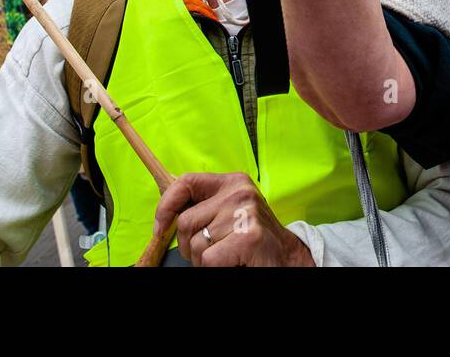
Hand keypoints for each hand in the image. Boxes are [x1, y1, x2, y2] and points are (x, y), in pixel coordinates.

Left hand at [152, 172, 313, 266]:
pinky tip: (232, 263)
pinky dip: (214, 268)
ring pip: (196, 244)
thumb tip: (167, 216)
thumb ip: (206, 207)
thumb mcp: (231, 212)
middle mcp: (239, 192)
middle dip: (188, 245)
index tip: (160, 226)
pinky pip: (208, 259)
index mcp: (232, 182)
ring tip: (225, 257)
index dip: (166, 205)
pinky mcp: (247, 236)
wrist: (289, 258)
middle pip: (186, 221)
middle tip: (208, 253)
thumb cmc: (254, 238)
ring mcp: (244, 213)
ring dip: (203, 260)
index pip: (186, 182)